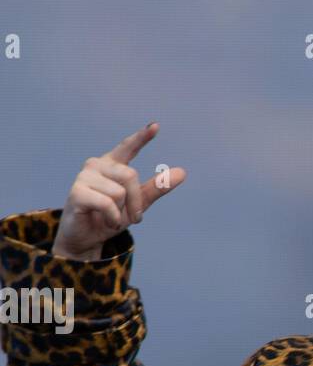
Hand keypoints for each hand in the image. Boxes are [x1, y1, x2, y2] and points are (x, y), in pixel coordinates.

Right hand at [51, 121, 186, 259]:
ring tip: (112, 219)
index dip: (141, 137)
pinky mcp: (77, 192)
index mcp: (112, 164)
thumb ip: (157, 188)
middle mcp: (96, 165)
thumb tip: (182, 172)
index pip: (128, 147)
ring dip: (121, 213)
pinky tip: (106, 221)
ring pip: (119, 192)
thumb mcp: (137, 204)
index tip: (155, 126)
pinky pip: (107, 204)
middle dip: (136, 202)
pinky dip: (112, 218)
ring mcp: (84, 177)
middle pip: (130, 176)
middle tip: (132, 218)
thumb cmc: (109, 218)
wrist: (86, 239)